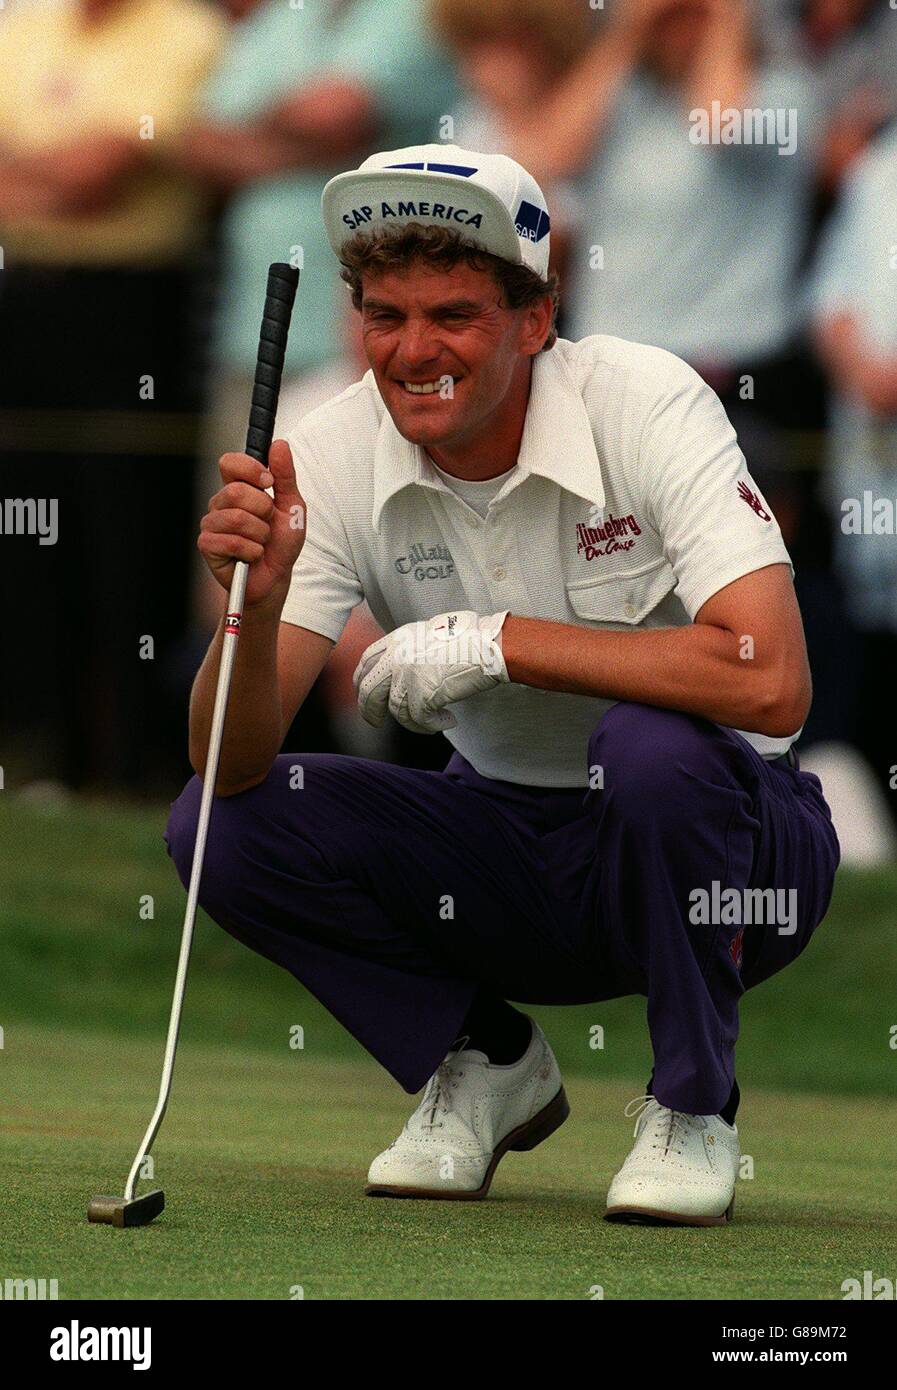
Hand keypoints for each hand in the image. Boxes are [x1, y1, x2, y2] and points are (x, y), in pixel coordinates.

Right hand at [198, 439, 305, 609]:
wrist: (276, 578)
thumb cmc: (281, 543)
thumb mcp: (291, 506)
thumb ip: (285, 476)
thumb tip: (279, 444)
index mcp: (238, 488)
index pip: (229, 462)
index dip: (249, 468)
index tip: (268, 482)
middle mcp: (221, 503)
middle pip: (236, 491)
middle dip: (263, 510)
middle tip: (268, 523)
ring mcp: (212, 523)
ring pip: (236, 518)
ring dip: (260, 534)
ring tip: (261, 542)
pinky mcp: (207, 545)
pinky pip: (230, 541)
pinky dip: (251, 550)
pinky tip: (251, 555)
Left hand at [353, 610, 509, 733]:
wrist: (490, 645)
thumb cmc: (472, 639)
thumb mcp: (430, 634)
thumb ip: (412, 650)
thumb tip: (405, 673)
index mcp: (399, 638)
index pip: (367, 660)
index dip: (362, 681)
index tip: (364, 693)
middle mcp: (399, 654)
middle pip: (370, 689)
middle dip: (369, 710)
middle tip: (375, 721)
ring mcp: (409, 673)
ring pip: (396, 710)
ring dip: (412, 722)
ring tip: (431, 723)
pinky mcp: (423, 692)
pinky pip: (419, 718)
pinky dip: (432, 725)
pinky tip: (448, 720)